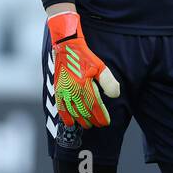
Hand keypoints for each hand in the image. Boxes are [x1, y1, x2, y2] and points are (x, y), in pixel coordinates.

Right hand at [48, 11, 119, 127]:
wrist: (66, 47)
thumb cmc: (84, 57)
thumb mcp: (100, 67)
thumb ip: (108, 82)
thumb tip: (114, 95)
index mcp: (84, 85)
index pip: (94, 106)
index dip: (101, 116)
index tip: (105, 122)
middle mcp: (73, 90)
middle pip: (84, 112)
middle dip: (92, 120)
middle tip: (98, 124)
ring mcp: (64, 91)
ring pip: (73, 112)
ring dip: (81, 121)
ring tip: (88, 125)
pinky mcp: (58, 90)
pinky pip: (61, 108)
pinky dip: (65, 117)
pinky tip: (70, 123)